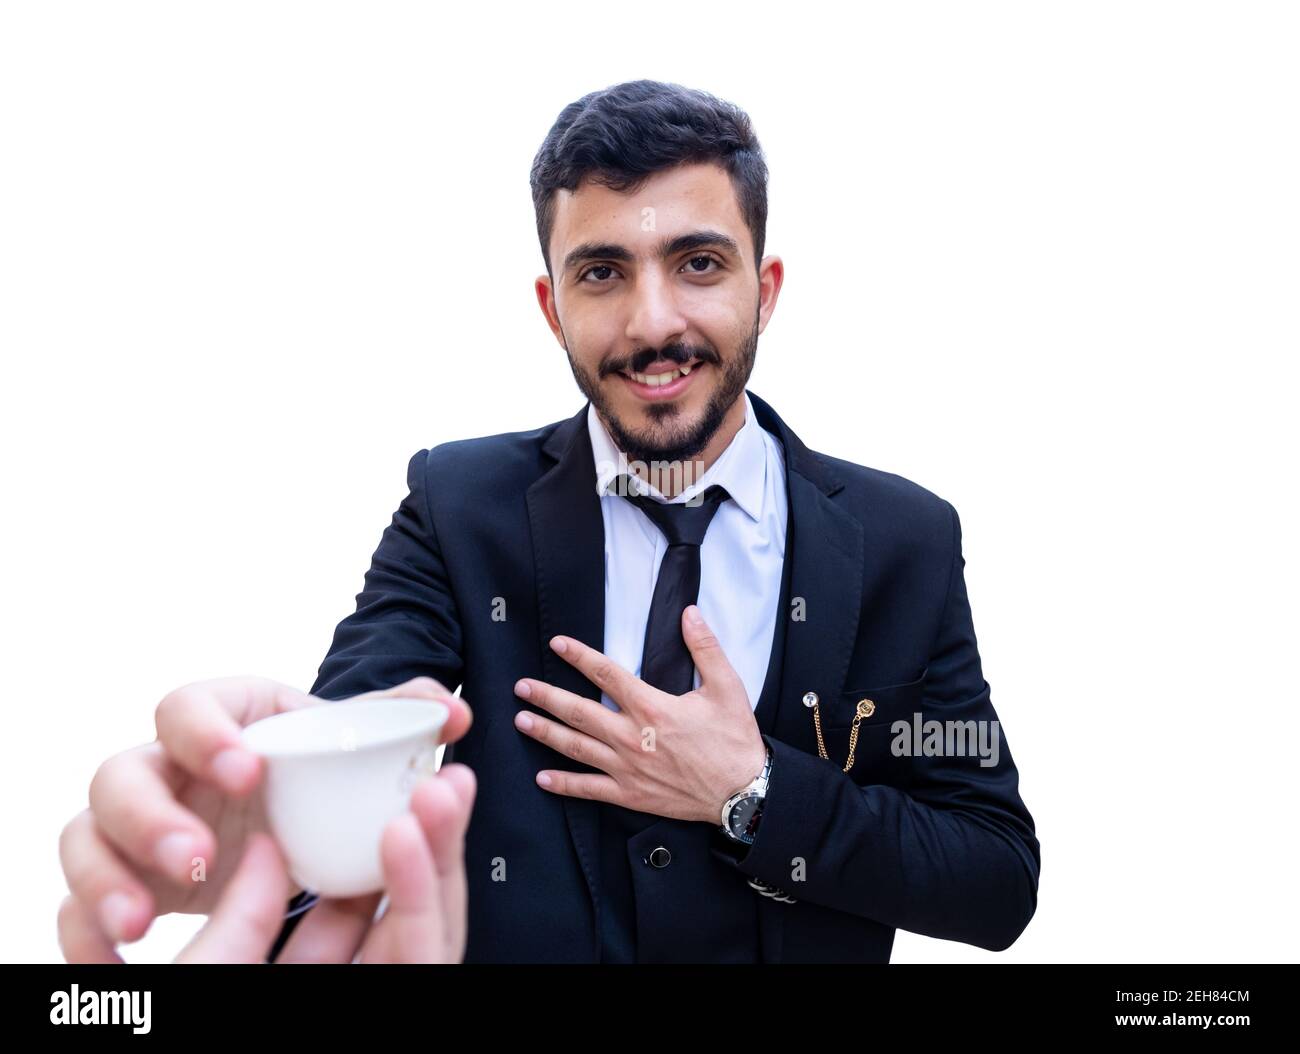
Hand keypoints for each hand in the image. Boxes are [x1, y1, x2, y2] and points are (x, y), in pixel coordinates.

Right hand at [57, 675, 472, 962]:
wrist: (279, 811)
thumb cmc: (311, 766)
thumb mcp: (350, 741)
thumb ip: (399, 721)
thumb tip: (451, 712)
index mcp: (220, 720)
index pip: (189, 706)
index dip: (206, 734)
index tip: (246, 772)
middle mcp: (163, 766)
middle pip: (121, 774)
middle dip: (149, 817)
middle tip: (198, 860)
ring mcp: (129, 823)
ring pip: (84, 838)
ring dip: (106, 880)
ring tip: (143, 926)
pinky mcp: (116, 878)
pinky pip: (74, 904)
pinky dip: (86, 933)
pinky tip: (118, 964)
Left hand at [511, 604, 765, 823]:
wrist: (743, 792)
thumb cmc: (734, 740)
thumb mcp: (727, 687)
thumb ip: (705, 648)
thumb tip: (689, 614)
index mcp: (652, 707)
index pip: (606, 675)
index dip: (579, 656)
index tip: (558, 644)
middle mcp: (632, 737)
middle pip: (579, 712)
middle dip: (547, 697)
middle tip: (521, 687)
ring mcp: (627, 768)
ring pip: (576, 748)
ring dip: (546, 733)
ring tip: (521, 721)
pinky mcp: (630, 794)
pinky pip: (589, 789)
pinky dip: (564, 784)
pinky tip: (542, 778)